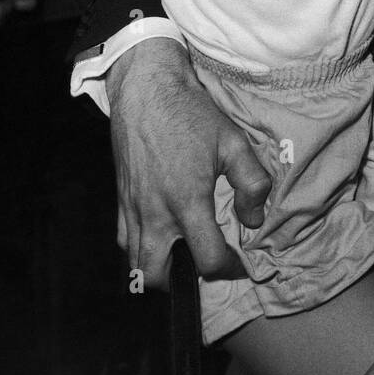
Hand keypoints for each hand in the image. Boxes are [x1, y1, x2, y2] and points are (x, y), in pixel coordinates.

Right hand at [106, 37, 271, 289]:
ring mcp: (133, 210)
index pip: (208, 260)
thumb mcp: (233, 142)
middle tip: (204, 266)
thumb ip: (252, 183)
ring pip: (136, 265)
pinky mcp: (120, 201)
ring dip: (161, 271)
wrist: (146, 91)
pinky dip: (140, 252)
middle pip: (160, 278)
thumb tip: (254, 219)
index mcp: (187, 201)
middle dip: (184, 284)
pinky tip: (160, 238)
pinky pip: (124, 242)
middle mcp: (156, 214)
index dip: (230, 269)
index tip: (240, 265)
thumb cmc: (192, 113)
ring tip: (183, 258)